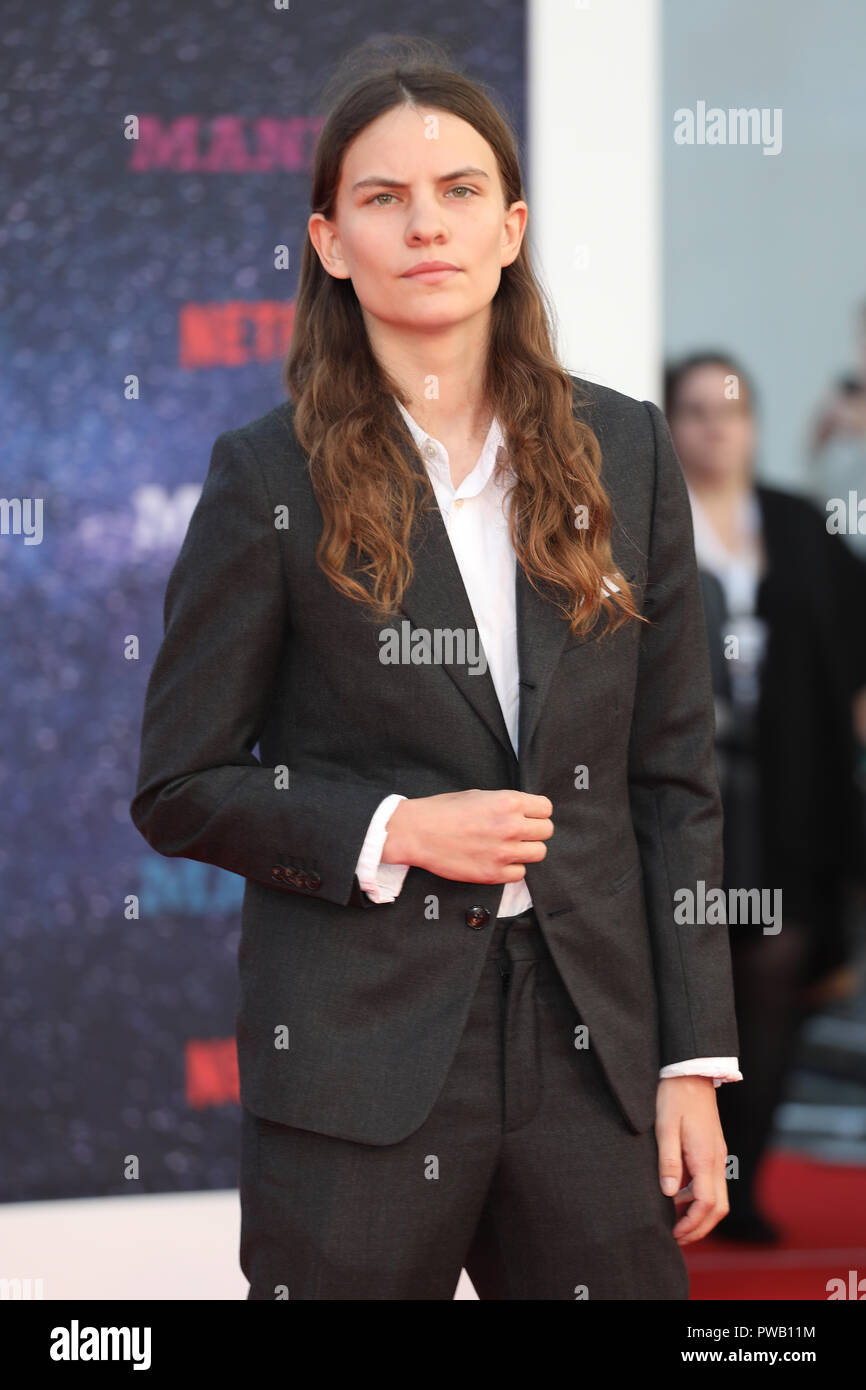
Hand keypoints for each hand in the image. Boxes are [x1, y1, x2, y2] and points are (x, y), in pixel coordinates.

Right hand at [382, 789, 553, 883]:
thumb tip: (523, 813)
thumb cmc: (443, 810)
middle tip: (519, 832)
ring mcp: (503, 852)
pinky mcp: (493, 873)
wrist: (417, 832)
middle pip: (547, 831)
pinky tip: (498, 861)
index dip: (537, 812)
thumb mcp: (479, 795)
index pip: (546, 808)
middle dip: (535, 831)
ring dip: (527, 850)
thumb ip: (505, 804)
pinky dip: (512, 868)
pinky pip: (520, 874)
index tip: (528, 816)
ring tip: (509, 847)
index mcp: (509, 802)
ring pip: (539, 853)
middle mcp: (511, 826)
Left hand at [655, 1075, 729, 1244]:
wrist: (691, 1072)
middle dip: (700, 1227)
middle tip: (677, 1237)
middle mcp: (717, 1160)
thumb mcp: (664, 1128)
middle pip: (718, 1207)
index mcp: (705, 1157)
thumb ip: (668, 1161)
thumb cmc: (675, 1098)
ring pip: (719, 1197)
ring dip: (700, 1214)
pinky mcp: (714, 1149)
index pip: (706, 1204)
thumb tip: (670, 1194)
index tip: (673, 1233)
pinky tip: (679, 1196)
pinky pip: (713, 1183)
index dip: (691, 1224)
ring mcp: (718, 1155)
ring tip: (675, 1221)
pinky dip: (699, 1198)